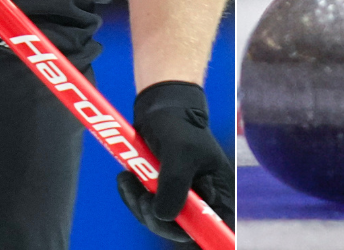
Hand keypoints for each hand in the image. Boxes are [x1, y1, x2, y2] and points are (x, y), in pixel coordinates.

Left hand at [116, 81, 232, 242]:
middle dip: (157, 220)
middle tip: (141, 198)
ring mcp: (179, 195)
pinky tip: (124, 178)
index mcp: (218, 191)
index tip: (179, 230)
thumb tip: (165, 217)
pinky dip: (132, 196)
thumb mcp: (179, 151)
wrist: (157, 106)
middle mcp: (201, 198)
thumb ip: (175, 184)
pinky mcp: (160, 190)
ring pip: (159, 220)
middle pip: (183, 232)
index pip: (218, 229)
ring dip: (138, 205)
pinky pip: (145, 207)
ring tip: (127, 179)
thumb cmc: (177, 123)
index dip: (204, 237)